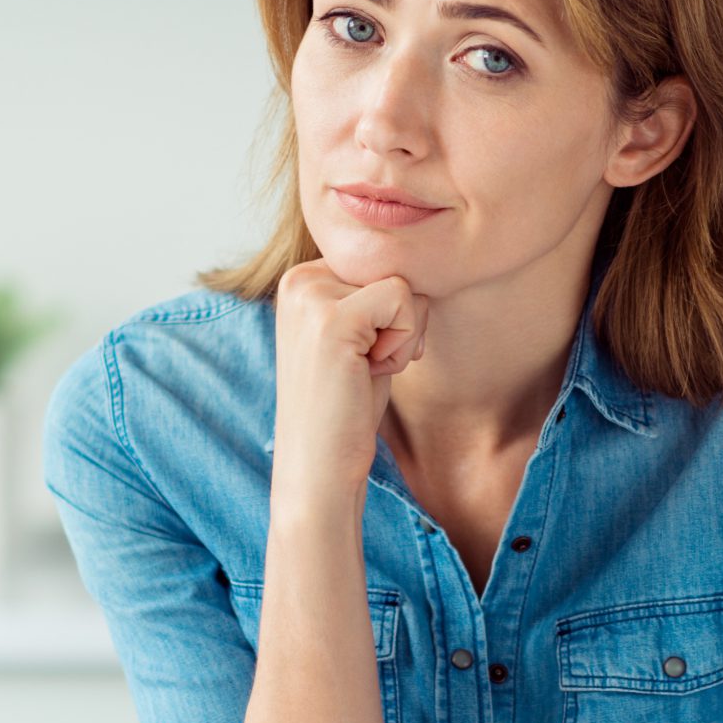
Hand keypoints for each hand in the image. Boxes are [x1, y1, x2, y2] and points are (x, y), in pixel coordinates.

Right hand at [269, 259, 427, 513]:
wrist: (319, 468)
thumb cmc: (346, 410)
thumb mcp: (360, 338)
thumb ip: (374, 295)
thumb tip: (423, 255)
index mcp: (301, 278)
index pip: (385, 266)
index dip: (392, 316)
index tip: (361, 356)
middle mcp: (299, 278)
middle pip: (398, 271)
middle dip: (401, 325)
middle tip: (363, 368)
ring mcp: (311, 296)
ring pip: (406, 287)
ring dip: (402, 338)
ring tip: (363, 371)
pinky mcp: (331, 317)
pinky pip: (405, 301)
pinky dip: (402, 344)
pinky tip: (368, 373)